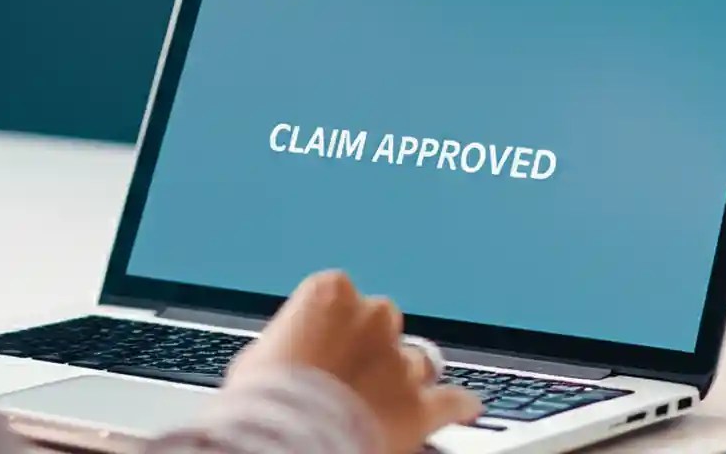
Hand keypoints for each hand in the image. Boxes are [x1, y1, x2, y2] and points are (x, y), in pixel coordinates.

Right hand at [228, 270, 480, 453]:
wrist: (289, 433)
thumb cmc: (266, 396)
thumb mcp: (260, 354)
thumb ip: (292, 341)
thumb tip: (289, 356)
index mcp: (330, 292)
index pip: (341, 294)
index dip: (336, 323)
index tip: (329, 342)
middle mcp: (372, 316)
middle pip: (384, 322)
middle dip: (374, 346)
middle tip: (354, 373)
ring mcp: (400, 359)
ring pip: (417, 360)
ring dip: (406, 376)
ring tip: (395, 397)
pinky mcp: (419, 404)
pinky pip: (452, 401)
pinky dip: (458, 405)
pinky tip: (465, 409)